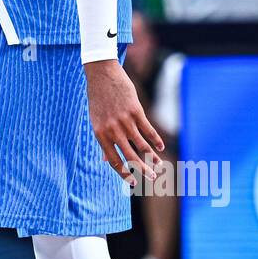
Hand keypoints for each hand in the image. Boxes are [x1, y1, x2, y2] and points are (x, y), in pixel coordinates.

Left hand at [85, 60, 163, 185]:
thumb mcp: (96, 121)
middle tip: (152, 178)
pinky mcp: (136, 111)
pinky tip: (161, 147)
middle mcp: (112, 131)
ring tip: (159, 165)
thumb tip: (105, 161)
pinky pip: (148, 130)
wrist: (102, 75)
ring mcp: (125, 121)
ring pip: (142, 145)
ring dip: (152, 157)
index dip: (124, 173)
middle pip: (130, 156)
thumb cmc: (98, 99)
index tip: (133, 182)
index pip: (113, 160)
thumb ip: (103, 141)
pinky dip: (156, 140)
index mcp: (100, 135)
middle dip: (143, 169)